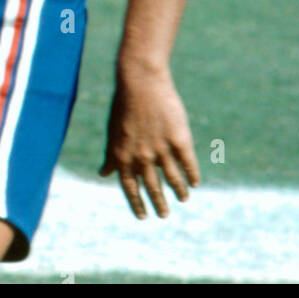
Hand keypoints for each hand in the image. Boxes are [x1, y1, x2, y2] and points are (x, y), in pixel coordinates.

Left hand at [98, 65, 199, 219]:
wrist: (140, 80)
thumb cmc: (124, 104)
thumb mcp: (113, 131)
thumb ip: (111, 155)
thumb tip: (103, 173)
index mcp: (123, 156)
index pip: (130, 188)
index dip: (137, 204)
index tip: (143, 217)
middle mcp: (142, 157)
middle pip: (153, 188)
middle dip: (159, 204)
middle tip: (164, 215)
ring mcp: (161, 149)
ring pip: (173, 180)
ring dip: (179, 192)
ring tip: (183, 199)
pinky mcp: (179, 139)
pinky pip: (188, 164)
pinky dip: (192, 175)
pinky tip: (195, 182)